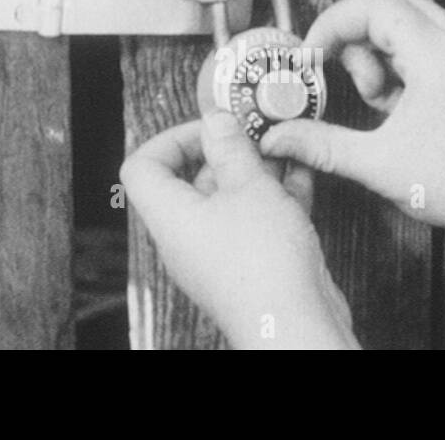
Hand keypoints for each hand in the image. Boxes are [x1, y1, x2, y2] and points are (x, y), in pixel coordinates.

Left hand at [120, 110, 358, 349]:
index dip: (171, 139)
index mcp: (171, 217)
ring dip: (255, 171)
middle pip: (191, 181)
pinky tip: (300, 176)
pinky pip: (253, 221)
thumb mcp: (249, 188)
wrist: (295, 325)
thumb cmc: (263, 266)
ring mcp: (218, 252)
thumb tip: (216, 119)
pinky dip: (273, 197)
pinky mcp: (249, 264)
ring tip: (283, 148)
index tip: (209, 127)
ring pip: (228, 200)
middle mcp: (187, 237)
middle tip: (254, 132)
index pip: (144, 167)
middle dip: (226, 151)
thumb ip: (231, 149)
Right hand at [260, 0, 444, 248]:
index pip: (371, 4)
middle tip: (343, 78)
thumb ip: (320, 146)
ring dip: (376, 50)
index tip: (311, 59)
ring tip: (379, 102)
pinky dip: (398, 61)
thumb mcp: (380, 165)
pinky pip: (421, 38)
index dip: (331, 26)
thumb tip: (275, 138)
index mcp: (437, 54)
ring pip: (403, 17)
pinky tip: (398, 105)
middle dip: (352, 34)